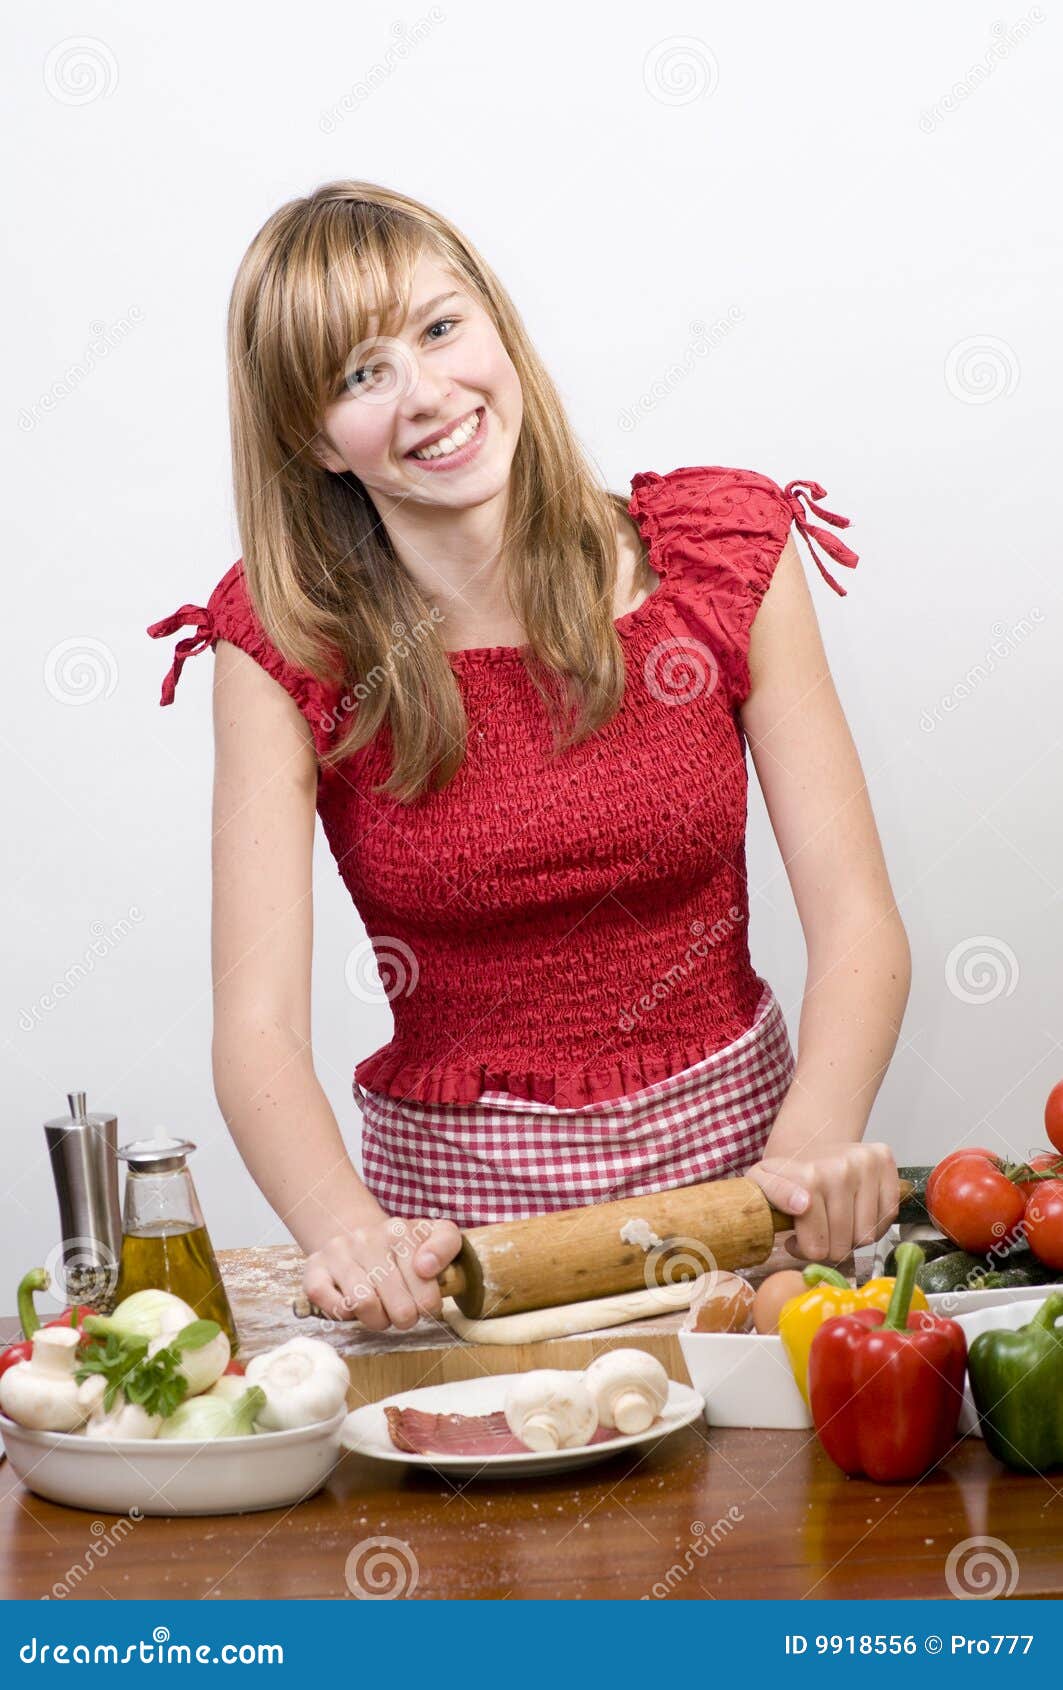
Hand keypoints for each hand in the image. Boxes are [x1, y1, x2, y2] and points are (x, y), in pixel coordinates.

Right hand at [302, 1214, 462, 1331]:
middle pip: (398, 1304)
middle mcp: (366, 1238)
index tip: (424, 1302)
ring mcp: (338, 1253)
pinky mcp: (314, 1270)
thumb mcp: (433, 1235)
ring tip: (381, 1311)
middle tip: (403, 1312)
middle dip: (405, 1318)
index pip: (425, 1285)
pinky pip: (334, 1307)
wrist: (358, 1238)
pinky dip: (348, 1316)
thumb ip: (445, 1244)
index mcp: (398, 1230)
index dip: (428, 1304)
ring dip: (377, 1320)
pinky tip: (355, 1305)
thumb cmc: (401, 1248)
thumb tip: (426, 1267)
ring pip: (364, 1306)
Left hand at [745, 1140, 899, 1262]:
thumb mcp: (762, 1181)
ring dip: (852, 1237)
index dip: (805, 1250)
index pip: (817, 1246)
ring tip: (836, 1222)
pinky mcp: (885, 1160)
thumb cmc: (788, 1172)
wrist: (809, 1141)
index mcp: (810, 1177)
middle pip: (844, 1245)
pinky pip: (888, 1216)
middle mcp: (842, 1168)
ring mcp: (866, 1163)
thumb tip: (802, 1204)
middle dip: (829, 1247)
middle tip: (818, 1232)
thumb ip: (774, 1195)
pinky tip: (855, 1213)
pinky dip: (872, 1223)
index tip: (796, 1239)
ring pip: (868, 1236)